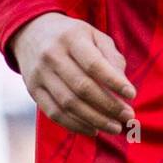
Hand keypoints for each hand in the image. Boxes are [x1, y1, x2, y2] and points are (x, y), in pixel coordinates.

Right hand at [10, 12, 135, 136]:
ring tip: (115, 127)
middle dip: (108, 106)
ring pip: (68, 104)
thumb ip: (111, 57)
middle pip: (82, 87)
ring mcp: (40, 74)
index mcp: (71, 38)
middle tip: (128, 116)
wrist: (31, 32)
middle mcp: (52, 55)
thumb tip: (123, 86)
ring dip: (95, 120)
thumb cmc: (72, 36)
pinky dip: (75, 125)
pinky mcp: (33, 90)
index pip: (94, 64)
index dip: (114, 81)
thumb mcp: (94, 35)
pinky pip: (54, 113)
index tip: (132, 94)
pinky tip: (93, 129)